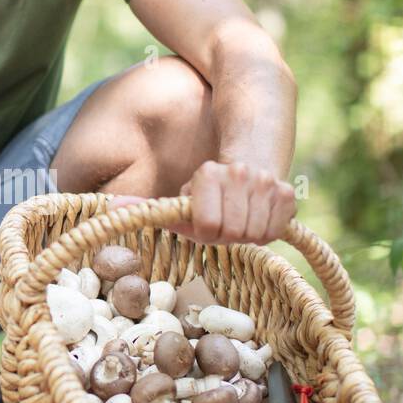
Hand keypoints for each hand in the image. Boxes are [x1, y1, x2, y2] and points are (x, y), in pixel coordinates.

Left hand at [167, 160, 295, 244]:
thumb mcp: (184, 202)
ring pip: (256, 234)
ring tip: (241, 220)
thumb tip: (116, 205)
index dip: (206, 233)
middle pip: (233, 233)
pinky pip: (275, 232)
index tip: (206, 225)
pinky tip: (258, 219)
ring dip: (246, 235)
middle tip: (225, 224)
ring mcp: (265, 182)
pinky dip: (266, 234)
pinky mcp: (286, 193)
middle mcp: (239, 173)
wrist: (249, 167)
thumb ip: (155, 210)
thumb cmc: (209, 197)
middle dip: (227, 235)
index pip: (208, 225)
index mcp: (208, 174)